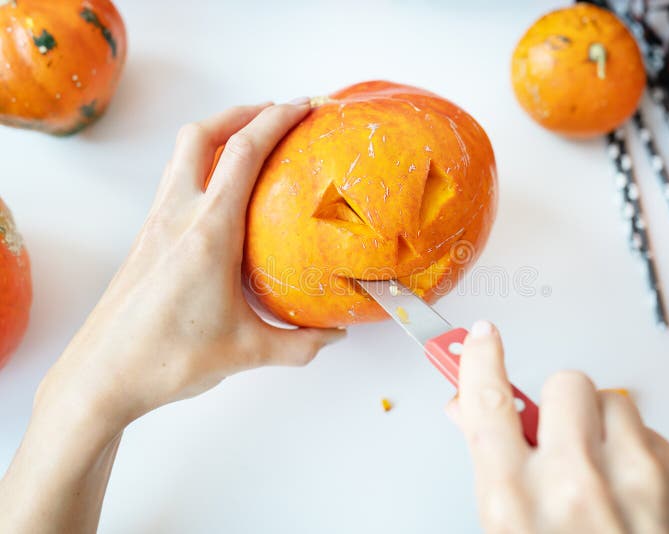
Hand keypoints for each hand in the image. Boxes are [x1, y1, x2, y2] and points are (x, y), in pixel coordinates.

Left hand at [0, 99, 345, 533]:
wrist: (102, 376)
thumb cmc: (168, 359)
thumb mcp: (247, 352)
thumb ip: (299, 343)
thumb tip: (334, 337)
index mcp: (210, 232)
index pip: (244, 153)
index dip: (276, 120)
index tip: (302, 107)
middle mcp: (178, 216)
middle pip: (202, 135)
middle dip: (241, 113)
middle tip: (274, 113)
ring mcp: (156, 225)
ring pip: (182, 155)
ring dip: (216, 136)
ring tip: (248, 144)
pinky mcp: (145, 240)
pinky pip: (174, 184)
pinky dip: (200, 169)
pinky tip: (220, 198)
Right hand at [447, 320, 668, 533]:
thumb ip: (492, 469)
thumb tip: (471, 412)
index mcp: (518, 504)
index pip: (489, 402)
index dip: (478, 360)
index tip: (479, 339)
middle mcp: (578, 485)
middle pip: (564, 384)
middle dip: (558, 405)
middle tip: (559, 438)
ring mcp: (640, 481)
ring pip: (615, 402)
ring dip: (603, 428)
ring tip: (602, 473)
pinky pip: (654, 435)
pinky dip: (639, 455)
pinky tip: (635, 495)